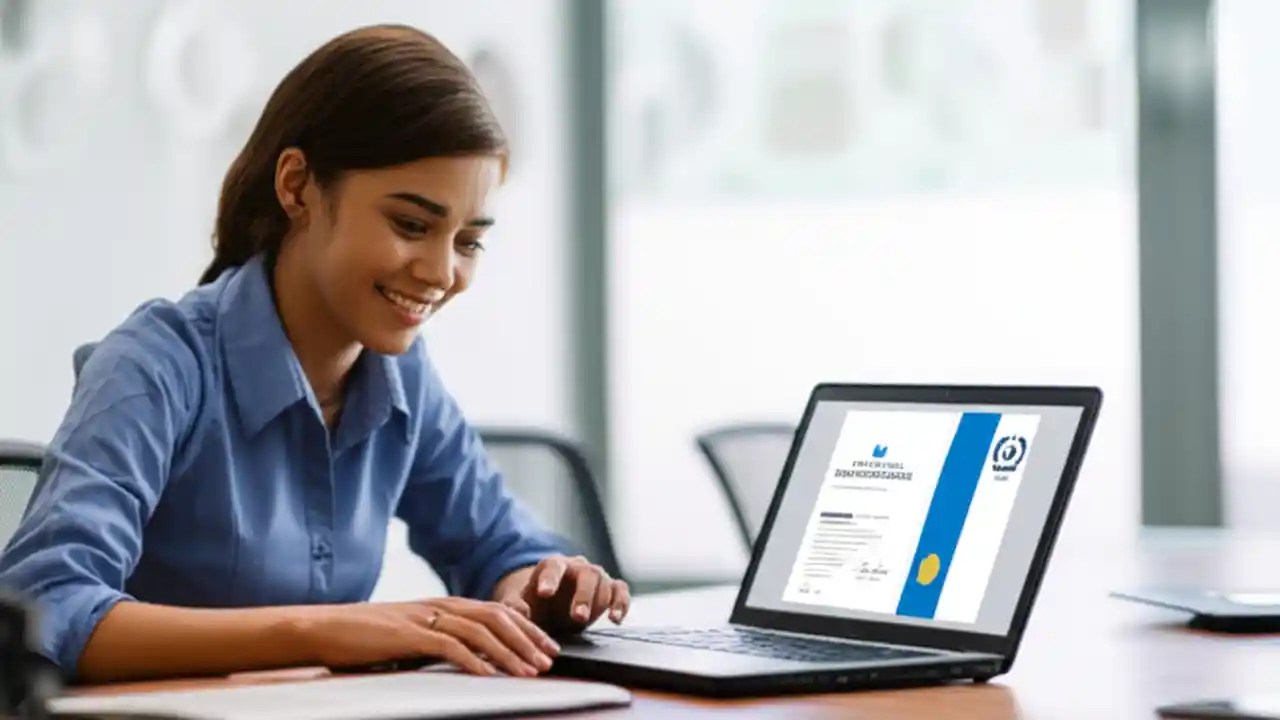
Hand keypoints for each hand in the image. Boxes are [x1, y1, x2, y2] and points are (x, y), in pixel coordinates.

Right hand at [293, 598, 560, 676]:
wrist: (322, 628)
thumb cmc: (365, 637)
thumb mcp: (412, 635)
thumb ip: (440, 640)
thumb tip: (471, 658)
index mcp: (443, 605)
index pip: (496, 612)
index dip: (527, 628)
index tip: (548, 646)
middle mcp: (439, 606)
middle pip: (496, 617)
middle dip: (528, 638)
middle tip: (550, 659)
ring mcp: (424, 618)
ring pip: (479, 631)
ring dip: (509, 652)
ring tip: (530, 670)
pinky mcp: (407, 635)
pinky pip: (449, 647)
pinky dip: (474, 660)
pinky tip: (490, 675)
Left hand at [493, 556, 630, 634]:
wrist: (552, 605)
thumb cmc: (535, 603)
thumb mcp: (519, 603)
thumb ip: (515, 606)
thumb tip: (521, 611)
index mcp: (553, 565)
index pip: (553, 567)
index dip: (550, 579)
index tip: (544, 593)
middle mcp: (578, 566)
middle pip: (586, 574)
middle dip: (583, 596)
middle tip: (577, 616)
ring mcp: (597, 577)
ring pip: (604, 583)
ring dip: (600, 602)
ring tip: (589, 621)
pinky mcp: (611, 588)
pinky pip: (621, 592)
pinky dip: (621, 604)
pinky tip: (615, 619)